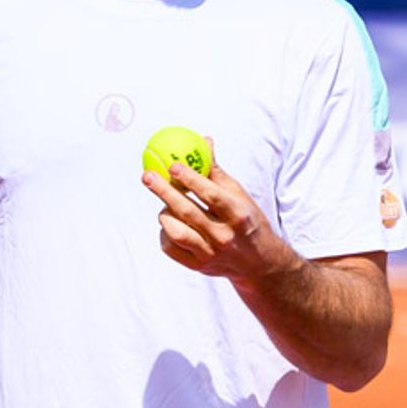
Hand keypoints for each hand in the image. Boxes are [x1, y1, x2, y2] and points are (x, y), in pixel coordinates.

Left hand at [141, 144, 302, 286]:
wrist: (259, 263)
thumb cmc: (248, 221)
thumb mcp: (240, 196)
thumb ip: (217, 172)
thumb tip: (204, 141)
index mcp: (238, 215)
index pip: (210, 194)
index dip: (190, 179)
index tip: (173, 165)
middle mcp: (224, 236)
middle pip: (188, 212)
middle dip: (164, 192)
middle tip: (147, 176)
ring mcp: (210, 253)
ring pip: (176, 232)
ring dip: (165, 214)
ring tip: (165, 205)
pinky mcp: (199, 266)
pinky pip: (171, 248)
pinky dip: (165, 233)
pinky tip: (169, 223)